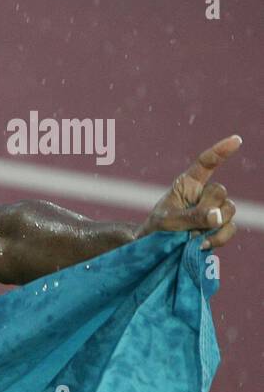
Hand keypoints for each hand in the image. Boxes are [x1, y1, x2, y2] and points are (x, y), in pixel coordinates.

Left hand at [137, 135, 241, 250]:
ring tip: (192, 235)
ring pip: (229, 210)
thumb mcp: (168, 221)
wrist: (155, 250)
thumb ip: (193, 216)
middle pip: (219, 192)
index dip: (221, 151)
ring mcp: (214, 210)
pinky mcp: (219, 227)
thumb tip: (218, 216)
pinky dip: (219, 237)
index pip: (206, 163)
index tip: (236, 140)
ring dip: (213, 224)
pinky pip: (230, 228)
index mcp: (188, 184)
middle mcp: (204, 194)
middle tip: (188, 222)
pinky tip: (202, 244)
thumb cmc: (157, 229)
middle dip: (206, 207)